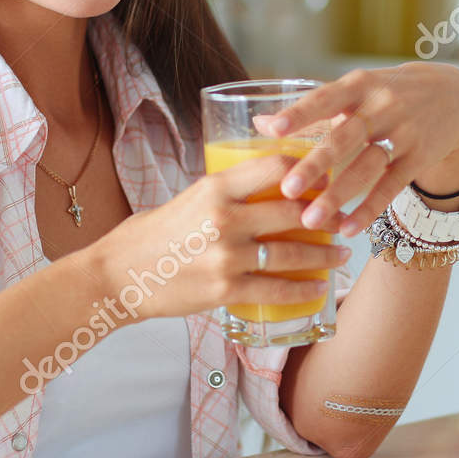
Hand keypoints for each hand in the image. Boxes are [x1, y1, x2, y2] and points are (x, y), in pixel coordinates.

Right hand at [85, 153, 350, 320]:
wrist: (116, 276)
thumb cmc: (151, 236)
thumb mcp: (188, 199)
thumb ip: (225, 195)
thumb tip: (265, 189)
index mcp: (215, 187)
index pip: (276, 167)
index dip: (309, 170)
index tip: (328, 177)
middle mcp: (224, 217)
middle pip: (294, 211)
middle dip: (327, 216)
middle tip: (342, 220)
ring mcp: (226, 256)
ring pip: (293, 254)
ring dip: (324, 256)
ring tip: (340, 256)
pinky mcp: (224, 289)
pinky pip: (276, 289)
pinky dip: (303, 290)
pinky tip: (318, 288)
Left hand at [262, 64, 458, 236]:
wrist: (454, 96)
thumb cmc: (388, 94)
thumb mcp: (357, 90)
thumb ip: (313, 108)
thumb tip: (260, 123)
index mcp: (359, 86)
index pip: (325, 97)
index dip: (299, 113)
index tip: (272, 129)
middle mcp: (383, 106)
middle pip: (345, 138)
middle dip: (315, 165)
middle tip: (287, 189)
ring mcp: (404, 132)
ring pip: (367, 167)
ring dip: (339, 195)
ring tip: (311, 220)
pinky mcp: (419, 157)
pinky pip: (391, 187)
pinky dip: (370, 208)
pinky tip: (349, 228)